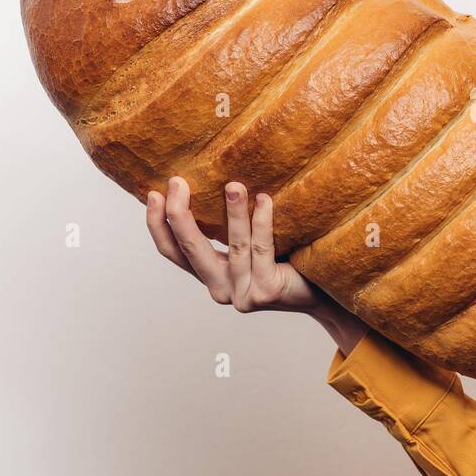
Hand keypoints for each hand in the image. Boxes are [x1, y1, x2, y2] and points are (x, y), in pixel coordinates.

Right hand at [145, 175, 332, 314]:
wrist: (321, 294)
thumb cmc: (286, 264)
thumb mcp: (250, 248)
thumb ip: (229, 231)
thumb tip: (215, 181)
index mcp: (212, 277)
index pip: (174, 253)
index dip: (159, 225)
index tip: (153, 194)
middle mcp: (222, 289)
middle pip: (192, 250)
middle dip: (180, 214)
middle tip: (178, 181)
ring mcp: (243, 293)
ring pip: (233, 245)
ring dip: (233, 212)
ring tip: (233, 185)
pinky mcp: (266, 291)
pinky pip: (262, 248)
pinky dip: (262, 221)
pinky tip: (264, 200)